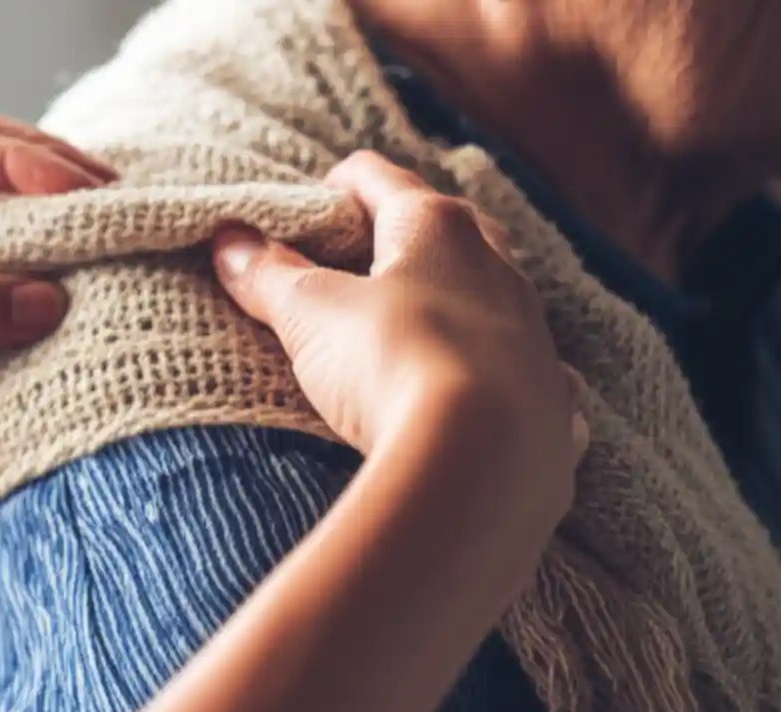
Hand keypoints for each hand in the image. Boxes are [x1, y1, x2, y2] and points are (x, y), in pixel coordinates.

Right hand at [213, 151, 586, 504]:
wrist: (480, 463)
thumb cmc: (394, 363)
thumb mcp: (313, 315)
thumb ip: (270, 276)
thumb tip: (229, 242)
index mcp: (436, 228)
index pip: (380, 179)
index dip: (338, 187)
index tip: (311, 205)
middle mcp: (498, 267)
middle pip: (449, 226)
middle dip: (404, 234)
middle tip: (360, 255)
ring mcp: (533, 333)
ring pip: (495, 291)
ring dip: (456, 294)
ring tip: (413, 317)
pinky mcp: (550, 398)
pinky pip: (530, 369)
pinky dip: (501, 369)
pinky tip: (484, 390)